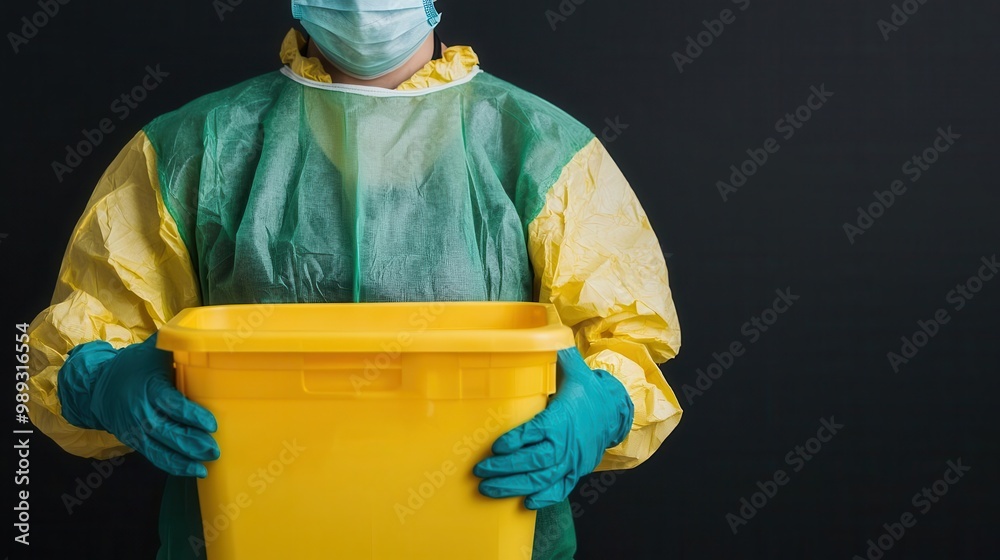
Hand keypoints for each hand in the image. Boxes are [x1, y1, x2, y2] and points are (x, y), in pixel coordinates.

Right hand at [60, 333, 219, 476]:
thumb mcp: (152, 349)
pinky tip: (195, 470)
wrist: (99, 386)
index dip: (191, 415)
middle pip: (167, 432)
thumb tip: (203, 333)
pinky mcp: (136, 442)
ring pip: (161, 449)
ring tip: (207, 464)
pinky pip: (155, 457)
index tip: (211, 424)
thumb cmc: (135, 364)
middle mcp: (141, 412)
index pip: (171, 404)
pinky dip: (174, 466)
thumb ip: (176, 342)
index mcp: (149, 388)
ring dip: (184, 460)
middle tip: (215, 449)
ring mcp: (137, 430)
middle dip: (192, 443)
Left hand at [473, 347, 633, 508]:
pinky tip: (525, 504)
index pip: (539, 431)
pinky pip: (560, 489)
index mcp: (563, 416)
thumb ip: (556, 353)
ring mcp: (572, 460)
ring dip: (515, 486)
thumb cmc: (586, 390)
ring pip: (543, 478)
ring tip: (488, 488)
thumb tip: (542, 327)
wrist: (614, 413)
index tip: (497, 446)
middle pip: (537, 460)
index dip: (518, 440)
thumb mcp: (574, 368)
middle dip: (507, 469)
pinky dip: (544, 498)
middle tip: (481, 471)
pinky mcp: (576, 472)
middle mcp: (568, 442)